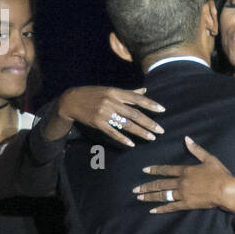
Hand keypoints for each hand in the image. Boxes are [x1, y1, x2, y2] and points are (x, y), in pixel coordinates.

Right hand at [50, 86, 164, 146]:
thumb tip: (145, 90)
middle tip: (161, 130)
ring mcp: (104, 113)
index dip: (151, 104)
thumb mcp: (110, 90)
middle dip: (149, 123)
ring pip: (126, 124)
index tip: (163, 110)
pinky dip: (122, 138)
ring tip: (151, 137)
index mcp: (116, 92)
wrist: (71, 101)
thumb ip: (129, 92)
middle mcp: (111, 102)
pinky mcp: (98, 123)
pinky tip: (132, 143)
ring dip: (140, 132)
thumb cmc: (94, 94)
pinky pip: (113, 132)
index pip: (137, 98)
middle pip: (134, 114)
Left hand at [133, 136, 234, 213]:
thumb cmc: (220, 174)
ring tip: (139, 198)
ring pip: (163, 195)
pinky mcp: (187, 204)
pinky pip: (171, 207)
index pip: (166, 169)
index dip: (154, 170)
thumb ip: (196, 149)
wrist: (226, 190)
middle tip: (135, 189)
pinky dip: (162, 209)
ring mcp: (183, 194)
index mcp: (185, 170)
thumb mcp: (209, 158)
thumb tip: (186, 138)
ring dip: (150, 196)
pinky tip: (153, 210)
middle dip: (146, 186)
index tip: (144, 170)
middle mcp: (181, 182)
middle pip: (160, 184)